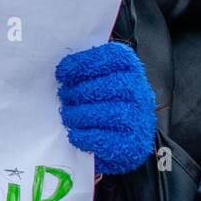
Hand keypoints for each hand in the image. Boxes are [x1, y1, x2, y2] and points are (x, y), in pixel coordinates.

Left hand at [56, 41, 155, 175]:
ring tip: (68, 116)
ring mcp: (139, 119)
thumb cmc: (107, 102)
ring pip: (107, 113)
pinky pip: (105, 138)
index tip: (62, 73)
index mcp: (130, 70)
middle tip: (64, 97)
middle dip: (78, 92)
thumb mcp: (101, 80)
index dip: (84, 62)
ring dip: (79, 115)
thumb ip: (86, 72)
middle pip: (108, 86)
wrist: (128, 138)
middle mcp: (140, 92)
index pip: (113, 56)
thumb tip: (60, 74)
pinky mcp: (133, 144)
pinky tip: (75, 133)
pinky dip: (84, 136)